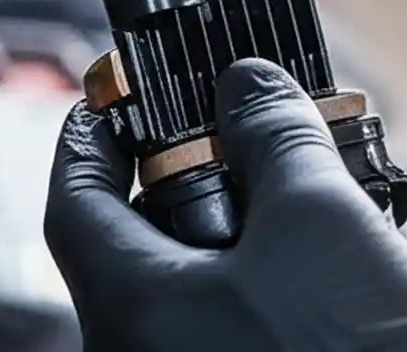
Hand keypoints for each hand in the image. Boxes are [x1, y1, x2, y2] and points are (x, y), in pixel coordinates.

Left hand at [45, 58, 406, 351]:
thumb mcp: (320, 219)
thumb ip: (274, 140)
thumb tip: (249, 87)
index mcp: (135, 313)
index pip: (77, 203)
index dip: (93, 136)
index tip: (115, 98)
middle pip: (142, 241)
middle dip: (194, 175)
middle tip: (241, 129)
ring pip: (197, 281)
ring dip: (245, 223)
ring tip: (305, 183)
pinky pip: (233, 319)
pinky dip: (269, 273)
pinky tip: (329, 250)